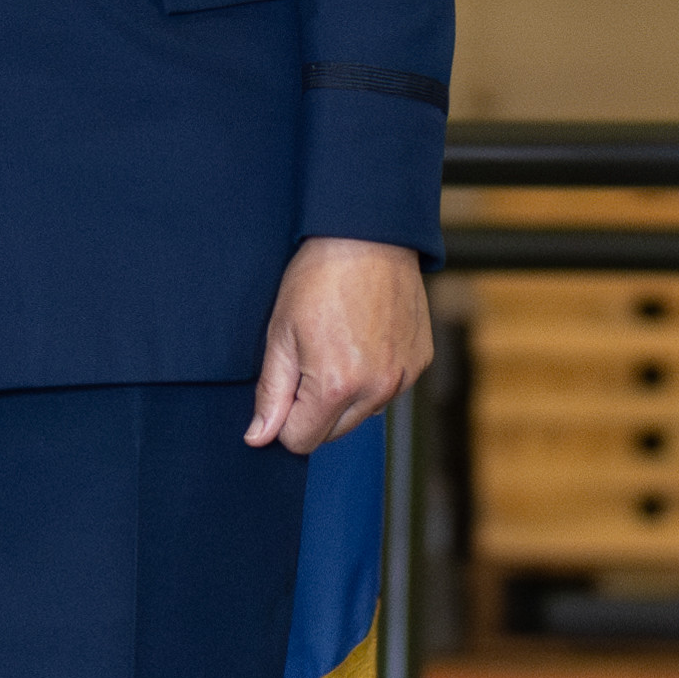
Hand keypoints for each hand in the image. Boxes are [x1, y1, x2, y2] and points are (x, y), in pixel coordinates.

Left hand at [244, 237, 431, 453]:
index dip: (284, 418)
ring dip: (344, 393)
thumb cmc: (318, 277)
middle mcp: (376, 390)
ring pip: (361, 413)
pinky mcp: (419, 363)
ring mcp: (402, 378)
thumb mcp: (280, 332)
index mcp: (335, 385)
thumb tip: (259, 437)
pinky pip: (388, 389)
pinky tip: (362, 339)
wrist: (368, 237)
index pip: (301, 440)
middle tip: (307, 357)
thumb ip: (271, 391)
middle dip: (313, 408)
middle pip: (332, 433)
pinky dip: (372, 376)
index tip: (283, 385)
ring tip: (335, 343)